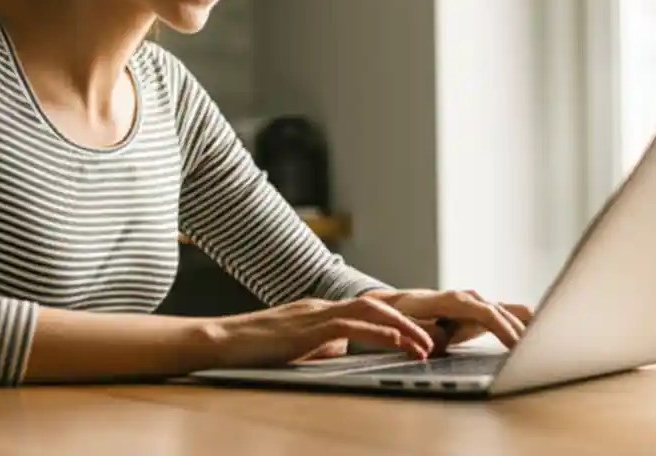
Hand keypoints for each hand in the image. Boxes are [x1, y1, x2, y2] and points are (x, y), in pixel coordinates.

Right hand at [205, 296, 435, 367]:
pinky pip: (351, 326)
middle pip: (377, 305)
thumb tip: (345, 348)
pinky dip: (379, 334)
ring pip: (370, 311)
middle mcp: (322, 306)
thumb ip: (323, 344)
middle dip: (410, 321)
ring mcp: (315, 314)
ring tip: (424, 345)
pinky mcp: (307, 328)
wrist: (221, 342)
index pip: (369, 309)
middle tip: (434, 340)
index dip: (399, 319)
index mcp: (321, 311)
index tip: (423, 333)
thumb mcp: (298, 347)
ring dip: (402, 328)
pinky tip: (397, 344)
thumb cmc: (254, 350)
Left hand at [366, 289, 533, 354]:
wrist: (402, 305)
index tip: (516, 344)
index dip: (502, 327)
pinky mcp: (481, 311)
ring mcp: (476, 303)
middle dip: (520, 329)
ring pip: (506, 311)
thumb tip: (444, 337)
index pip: (483, 311)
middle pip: (500, 311)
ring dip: (525, 325)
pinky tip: (541, 328)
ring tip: (548, 339)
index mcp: (451, 299)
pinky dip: (523, 321)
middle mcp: (468, 298)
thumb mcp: (409, 324)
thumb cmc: (405, 316)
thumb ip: (427, 331)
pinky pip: (506, 314)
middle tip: (539, 349)